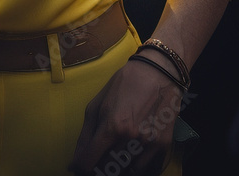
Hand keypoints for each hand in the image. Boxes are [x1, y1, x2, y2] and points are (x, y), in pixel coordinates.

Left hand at [70, 54, 182, 175]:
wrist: (158, 72)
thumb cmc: (125, 84)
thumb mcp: (98, 103)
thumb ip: (85, 135)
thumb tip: (74, 162)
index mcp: (112, 125)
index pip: (89, 162)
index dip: (81, 168)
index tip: (80, 168)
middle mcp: (130, 138)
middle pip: (108, 169)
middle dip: (100, 167)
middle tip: (100, 157)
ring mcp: (148, 144)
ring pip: (127, 172)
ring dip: (119, 166)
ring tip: (118, 151)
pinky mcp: (163, 145)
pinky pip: (145, 168)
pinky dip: (136, 165)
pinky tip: (133, 152)